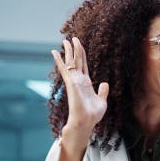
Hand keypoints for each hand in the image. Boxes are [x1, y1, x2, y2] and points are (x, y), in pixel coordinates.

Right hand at [52, 37, 108, 160]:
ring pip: (71, 62)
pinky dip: (60, 60)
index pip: (83, 66)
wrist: (86, 122)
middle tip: (71, 38)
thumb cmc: (93, 115)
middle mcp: (79, 80)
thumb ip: (102, 91)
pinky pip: (65, 68)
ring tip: (65, 40)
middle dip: (74, 50)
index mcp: (86, 83)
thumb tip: (104, 83)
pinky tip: (55, 52)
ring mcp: (74, 81)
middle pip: (76, 61)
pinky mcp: (71, 83)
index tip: (78, 47)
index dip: (81, 56)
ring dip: (68, 51)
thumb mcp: (102, 101)